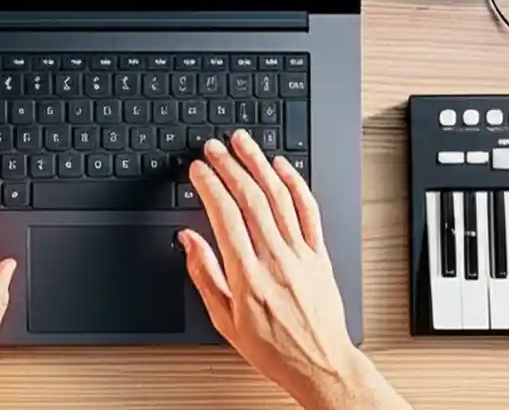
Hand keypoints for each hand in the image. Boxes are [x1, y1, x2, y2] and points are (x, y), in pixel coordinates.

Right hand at [180, 130, 408, 409]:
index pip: (224, 216)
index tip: (197, 169)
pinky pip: (309, 210)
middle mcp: (275, 259)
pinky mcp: (320, 254)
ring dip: (258, 163)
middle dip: (228, 165)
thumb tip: (188, 240)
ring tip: (242, 143)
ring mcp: (301, 254)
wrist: (320, 364)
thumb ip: (204, 275)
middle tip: (213, 147)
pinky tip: (281, 166)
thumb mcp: (224, 321)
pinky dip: (295, 183)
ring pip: (279, 196)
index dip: (209, 185)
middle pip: (250, 198)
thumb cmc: (272, 348)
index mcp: (248, 276)